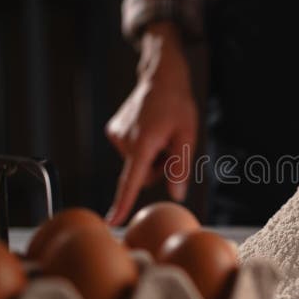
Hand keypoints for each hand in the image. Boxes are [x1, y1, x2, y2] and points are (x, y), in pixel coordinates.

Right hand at [105, 21, 197, 225]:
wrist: (160, 77)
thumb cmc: (178, 104)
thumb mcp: (187, 135)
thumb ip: (180, 166)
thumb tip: (177, 195)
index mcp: (143, 143)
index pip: (131, 181)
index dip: (122, 204)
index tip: (111, 221)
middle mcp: (124, 141)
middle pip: (141, 176)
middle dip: (158, 168)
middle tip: (171, 144)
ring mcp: (116, 135)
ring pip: (137, 164)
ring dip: (151, 156)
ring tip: (161, 132)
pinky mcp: (113, 131)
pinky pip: (131, 152)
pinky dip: (143, 147)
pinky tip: (150, 128)